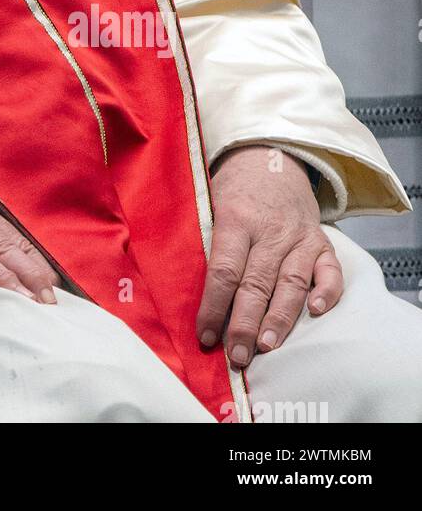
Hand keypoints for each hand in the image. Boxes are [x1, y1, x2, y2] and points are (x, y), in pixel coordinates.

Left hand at [198, 144, 342, 367]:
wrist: (270, 154)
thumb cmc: (232, 186)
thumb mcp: (209, 201)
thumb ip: (203, 238)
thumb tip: (180, 286)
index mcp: (236, 219)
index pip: (224, 270)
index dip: (214, 306)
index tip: (205, 336)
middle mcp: (270, 230)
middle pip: (257, 283)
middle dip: (244, 323)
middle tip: (235, 356)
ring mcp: (299, 236)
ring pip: (292, 282)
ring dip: (280, 318)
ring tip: (266, 346)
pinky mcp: (321, 241)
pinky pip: (330, 270)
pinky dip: (326, 292)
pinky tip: (315, 312)